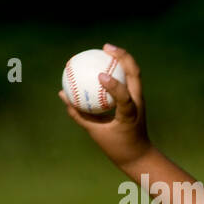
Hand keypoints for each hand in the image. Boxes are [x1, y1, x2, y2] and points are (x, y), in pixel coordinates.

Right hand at [59, 44, 153, 171]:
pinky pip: (128, 80)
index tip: (101, 76)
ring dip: (123, 59)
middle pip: (136, 75)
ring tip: (106, 49)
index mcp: (129, 116)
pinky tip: (104, 62)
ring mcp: (140, 100)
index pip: (125, 99)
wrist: (139, 155)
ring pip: (135, 74)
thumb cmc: (117, 146)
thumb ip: (79, 114)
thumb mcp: (95, 132)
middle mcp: (138, 104)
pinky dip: (118, 69)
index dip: (115, 86)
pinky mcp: (139, 100)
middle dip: (123, 58)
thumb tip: (63, 95)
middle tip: (105, 48)